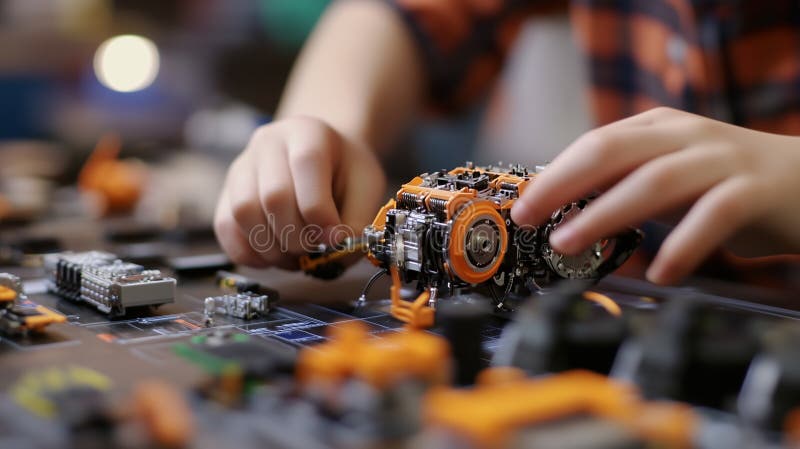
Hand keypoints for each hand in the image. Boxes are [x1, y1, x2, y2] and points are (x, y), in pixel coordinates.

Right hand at [214, 116, 386, 268]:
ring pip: (243, 213)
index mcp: (307, 131)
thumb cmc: (345, 173)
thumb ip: (358, 220)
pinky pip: (225, 227)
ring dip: (272, 248)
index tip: (336, 238)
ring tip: (296, 256)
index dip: (321, 212)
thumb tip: (335, 247)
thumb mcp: (367, 186)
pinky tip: (274, 257)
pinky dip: (250, 253)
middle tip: (316, 250)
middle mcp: (267, 142)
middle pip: (273, 196)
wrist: (320, 157)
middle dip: (298, 237)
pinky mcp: (226, 192)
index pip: (306, 164)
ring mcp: (242, 166)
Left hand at [511, 107, 799, 284]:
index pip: (594, 144)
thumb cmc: (727, 185)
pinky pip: (713, 217)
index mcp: (658, 128)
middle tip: (529, 218)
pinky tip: (662, 274)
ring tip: (569, 244)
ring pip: (654, 181)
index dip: (554, 174)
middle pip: (612, 151)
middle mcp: (685, 136)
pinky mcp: (755, 191)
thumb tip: (562, 212)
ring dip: (604, 214)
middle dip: (563, 185)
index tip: (522, 206)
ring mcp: (721, 160)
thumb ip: (622, 187)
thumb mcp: (668, 178)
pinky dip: (683, 246)